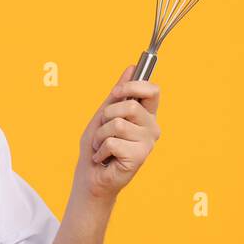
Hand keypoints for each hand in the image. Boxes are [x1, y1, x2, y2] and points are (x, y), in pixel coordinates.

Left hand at [75, 65, 161, 200]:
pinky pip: (112, 142)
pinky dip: (100, 150)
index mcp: (146, 115)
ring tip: (102, 147)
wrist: (91, 175)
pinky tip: (104, 159)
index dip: (134, 86)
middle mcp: (151, 127)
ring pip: (117, 124)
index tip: (117, 92)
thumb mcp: (104, 115)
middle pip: (129, 106)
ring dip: (100, 135)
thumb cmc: (97, 145)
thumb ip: (118, 93)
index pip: (153, 90)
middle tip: (104, 130)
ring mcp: (148, 142)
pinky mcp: (140, 157)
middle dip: (106, 115)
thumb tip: (131, 68)